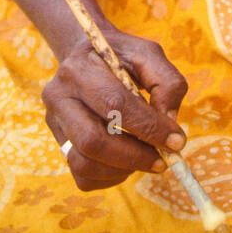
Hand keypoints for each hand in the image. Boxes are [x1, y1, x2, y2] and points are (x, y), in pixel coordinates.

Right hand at [42, 26, 187, 191]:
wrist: (85, 55)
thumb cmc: (120, 56)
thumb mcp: (147, 54)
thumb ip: (167, 82)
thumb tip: (169, 121)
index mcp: (79, 68)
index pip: (114, 105)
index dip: (149, 127)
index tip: (177, 141)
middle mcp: (59, 96)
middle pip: (92, 141)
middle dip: (134, 156)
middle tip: (163, 160)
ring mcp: (54, 122)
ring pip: (84, 163)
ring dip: (123, 169)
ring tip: (147, 158)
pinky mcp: (58, 143)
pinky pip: (81, 176)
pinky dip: (110, 177)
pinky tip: (128, 162)